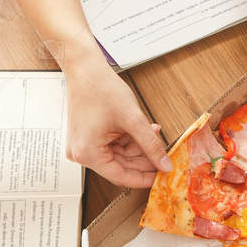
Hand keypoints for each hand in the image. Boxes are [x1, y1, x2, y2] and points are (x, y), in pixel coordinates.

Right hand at [60, 45, 171, 186]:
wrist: (85, 68)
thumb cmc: (101, 88)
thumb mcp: (133, 119)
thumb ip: (151, 145)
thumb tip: (164, 164)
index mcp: (88, 153)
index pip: (121, 177)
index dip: (144, 178)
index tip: (161, 177)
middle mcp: (82, 153)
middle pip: (120, 166)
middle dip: (144, 160)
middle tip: (163, 157)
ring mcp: (83, 146)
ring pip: (119, 156)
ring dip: (138, 147)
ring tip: (154, 136)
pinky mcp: (88, 138)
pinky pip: (113, 145)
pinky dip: (129, 140)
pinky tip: (143, 130)